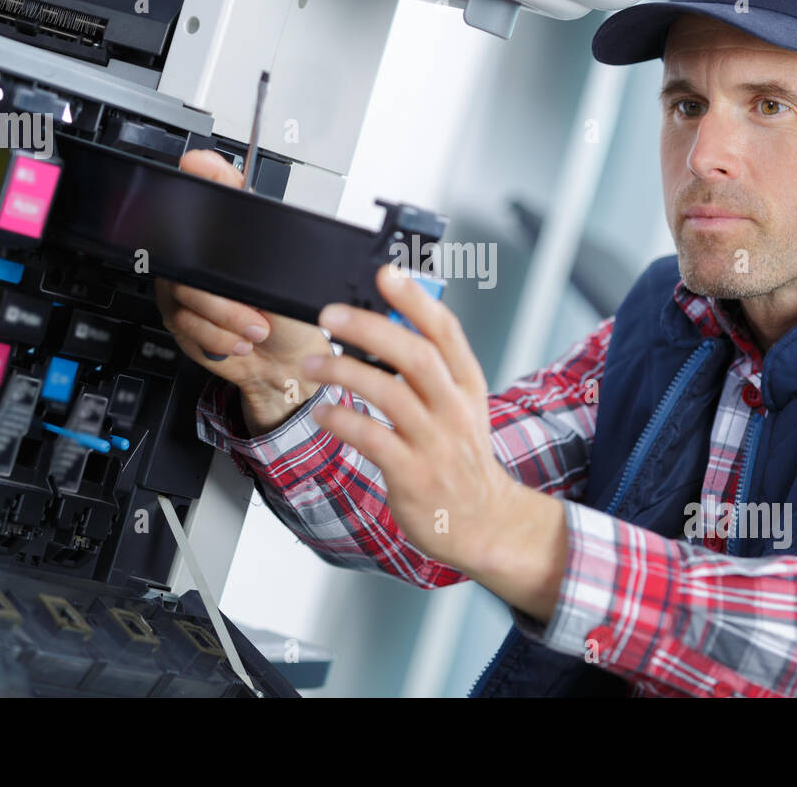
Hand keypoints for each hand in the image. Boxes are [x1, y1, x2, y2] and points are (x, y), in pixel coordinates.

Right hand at [154, 149, 330, 434]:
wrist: (284, 362)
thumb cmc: (291, 315)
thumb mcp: (292, 268)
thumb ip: (270, 230)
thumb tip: (249, 192)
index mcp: (228, 240)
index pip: (205, 200)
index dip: (200, 186)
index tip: (200, 166)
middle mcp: (203, 259)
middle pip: (191, 262)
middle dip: (227, 297)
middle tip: (256, 312)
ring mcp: (187, 288)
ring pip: (187, 296)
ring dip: (227, 321)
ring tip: (254, 328)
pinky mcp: (179, 318)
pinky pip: (186, 323)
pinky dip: (218, 338)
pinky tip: (236, 339)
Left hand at [300, 264, 567, 620]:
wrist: (483, 522)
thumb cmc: (461, 458)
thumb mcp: (460, 406)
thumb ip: (430, 367)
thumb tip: (384, 321)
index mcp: (467, 385)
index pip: (445, 331)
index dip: (415, 299)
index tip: (387, 274)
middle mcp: (454, 409)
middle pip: (415, 355)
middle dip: (370, 329)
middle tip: (331, 314)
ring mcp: (436, 443)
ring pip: (390, 394)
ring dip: (345, 372)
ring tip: (313, 363)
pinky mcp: (413, 474)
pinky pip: (372, 439)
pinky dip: (342, 421)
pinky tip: (322, 412)